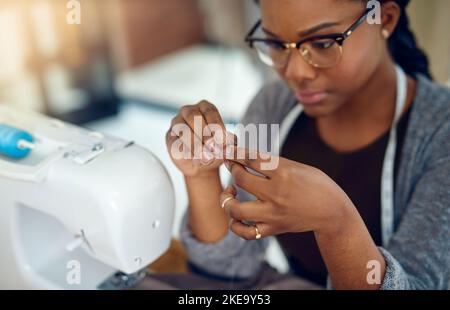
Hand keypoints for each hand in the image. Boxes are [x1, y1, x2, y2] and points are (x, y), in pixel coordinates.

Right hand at [166, 100, 235, 177]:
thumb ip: (227, 144)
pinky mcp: (169, 137)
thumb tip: (226, 145)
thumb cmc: (214, 150)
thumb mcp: (225, 145)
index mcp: (205, 108)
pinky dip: (186, 151)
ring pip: (183, 129)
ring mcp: (176, 123)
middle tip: (212, 147)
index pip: (210, 111)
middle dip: (205, 133)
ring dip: (195, 144)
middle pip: (194, 116)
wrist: (201, 164)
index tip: (222, 138)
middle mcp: (189, 111)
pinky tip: (195, 158)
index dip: (216, 124)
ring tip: (206, 156)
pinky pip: (175, 142)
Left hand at [220, 147, 354, 239]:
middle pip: (241, 179)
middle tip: (233, 166)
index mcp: (284, 173)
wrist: (333, 211)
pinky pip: (246, 232)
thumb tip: (244, 156)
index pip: (251, 159)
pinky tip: (237, 215)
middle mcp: (276, 194)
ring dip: (227, 200)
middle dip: (233, 169)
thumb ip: (272, 163)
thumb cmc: (315, 184)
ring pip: (236, 210)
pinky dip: (236, 225)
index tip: (229, 151)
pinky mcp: (274, 229)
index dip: (236, 152)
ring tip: (230, 193)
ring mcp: (273, 214)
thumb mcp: (297, 167)